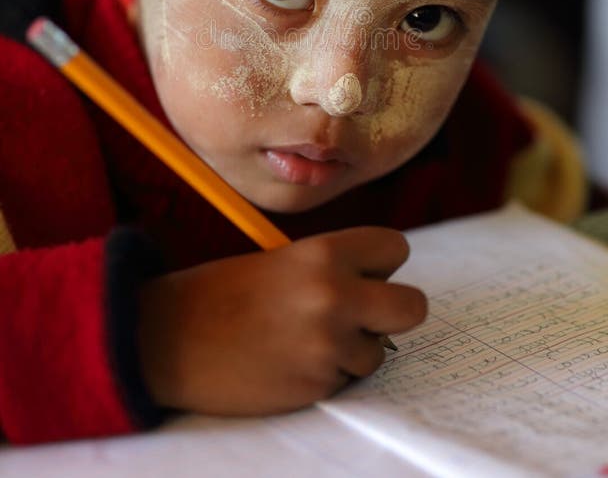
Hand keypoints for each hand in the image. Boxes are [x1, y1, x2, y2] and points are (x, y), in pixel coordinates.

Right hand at [138, 226, 426, 415]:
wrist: (168, 338)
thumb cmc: (222, 293)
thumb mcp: (284, 260)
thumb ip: (334, 268)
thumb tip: (379, 286)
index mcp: (324, 253)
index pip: (396, 249)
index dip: (382, 264)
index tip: (364, 274)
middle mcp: (335, 296)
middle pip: (413, 306)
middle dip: (392, 311)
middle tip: (361, 314)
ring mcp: (328, 345)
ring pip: (379, 351)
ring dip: (353, 349)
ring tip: (306, 340)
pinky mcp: (317, 386)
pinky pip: (347, 379)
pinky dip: (328, 374)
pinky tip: (290, 362)